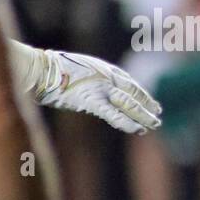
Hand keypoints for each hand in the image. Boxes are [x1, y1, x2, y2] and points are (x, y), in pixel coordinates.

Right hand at [33, 49, 161, 133]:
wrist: (42, 70)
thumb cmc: (54, 70)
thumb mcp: (81, 70)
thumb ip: (95, 79)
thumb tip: (99, 90)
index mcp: (107, 70)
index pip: (131, 84)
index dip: (143, 95)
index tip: (153, 104)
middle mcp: (109, 78)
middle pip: (134, 94)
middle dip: (147, 106)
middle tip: (157, 115)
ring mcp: (102, 89)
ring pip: (129, 104)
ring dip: (142, 116)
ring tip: (154, 124)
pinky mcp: (92, 101)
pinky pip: (113, 114)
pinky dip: (126, 122)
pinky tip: (137, 129)